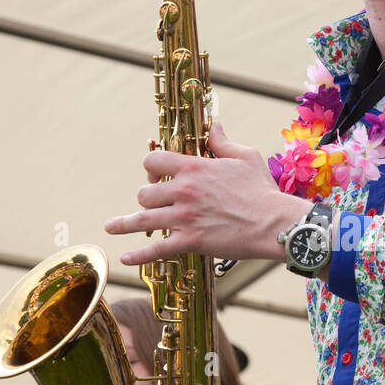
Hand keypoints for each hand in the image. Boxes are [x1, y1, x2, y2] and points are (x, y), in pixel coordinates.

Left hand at [104, 123, 301, 267]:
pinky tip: (125, 258)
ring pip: (143, 220)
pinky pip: (157, 249)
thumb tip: (214, 126)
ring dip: (123, 224)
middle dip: (146, 198)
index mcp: (194, 168)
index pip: (154, 161)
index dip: (151, 168)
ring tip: (110, 226)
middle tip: (152, 204)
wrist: (274, 222)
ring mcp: (185, 217)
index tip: (155, 176)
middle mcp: (184, 192)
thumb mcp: (245, 157)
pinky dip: (139, 255)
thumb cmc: (262, 189)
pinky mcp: (191, 241)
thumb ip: (223, 141)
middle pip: (144, 193)